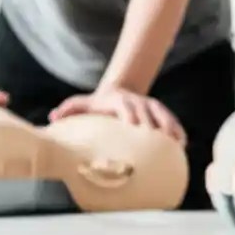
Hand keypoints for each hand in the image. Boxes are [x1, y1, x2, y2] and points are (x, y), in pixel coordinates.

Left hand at [50, 88, 185, 144]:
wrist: (120, 90)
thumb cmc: (99, 104)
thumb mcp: (83, 103)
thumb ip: (68, 109)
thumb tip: (53, 118)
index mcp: (119, 100)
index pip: (126, 106)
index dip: (131, 115)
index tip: (134, 127)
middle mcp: (138, 101)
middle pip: (148, 112)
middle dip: (152, 126)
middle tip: (154, 142)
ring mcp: (152, 105)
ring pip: (164, 115)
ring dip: (169, 128)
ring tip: (174, 144)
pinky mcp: (161, 111)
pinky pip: (172, 120)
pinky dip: (177, 130)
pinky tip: (181, 144)